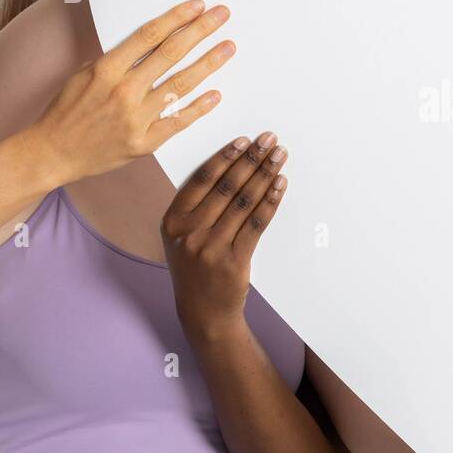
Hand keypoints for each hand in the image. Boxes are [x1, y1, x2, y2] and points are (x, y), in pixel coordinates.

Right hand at [22, 0, 232, 184]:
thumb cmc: (67, 111)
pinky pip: (178, 121)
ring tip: (228, 47)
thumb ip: (117, 61)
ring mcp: (136, 118)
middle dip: (200, 31)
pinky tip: (216, 93)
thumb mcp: (84, 75)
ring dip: (208, 64)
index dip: (176, 18)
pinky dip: (199, 107)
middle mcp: (124, 91)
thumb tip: (149, 43)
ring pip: (181, 85)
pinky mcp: (144, 142)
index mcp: (107, 69)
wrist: (52, 153)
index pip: (150, 35)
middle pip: (171, 53)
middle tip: (222, 15)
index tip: (198, 6)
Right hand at [160, 132, 287, 335]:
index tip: (244, 141)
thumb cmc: (194, 267)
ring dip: (265, 175)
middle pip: (226, 186)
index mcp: (172, 220)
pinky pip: (256, 224)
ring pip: (243, 202)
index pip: (202, 179)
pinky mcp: (233, 260)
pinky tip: (280, 186)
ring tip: (280, 158)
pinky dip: (270, 202)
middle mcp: (188, 232)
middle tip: (270, 141)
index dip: (225, 157)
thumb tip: (229, 167)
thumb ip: (194, 206)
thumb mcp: (179, 236)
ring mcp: (210, 247)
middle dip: (251, 159)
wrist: (203, 312)